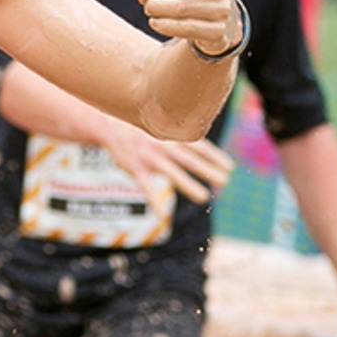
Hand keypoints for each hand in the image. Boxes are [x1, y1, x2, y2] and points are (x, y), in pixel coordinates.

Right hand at [103, 119, 234, 204]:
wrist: (107, 121)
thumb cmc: (139, 126)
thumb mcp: (161, 124)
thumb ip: (180, 135)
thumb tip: (204, 148)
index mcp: (171, 134)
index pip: (198, 145)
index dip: (215, 156)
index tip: (230, 167)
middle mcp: (162, 144)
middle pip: (189, 158)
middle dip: (207, 169)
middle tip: (225, 181)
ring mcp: (148, 156)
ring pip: (171, 171)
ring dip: (188, 184)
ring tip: (204, 197)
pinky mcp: (133, 167)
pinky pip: (145, 186)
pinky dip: (154, 200)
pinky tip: (162, 215)